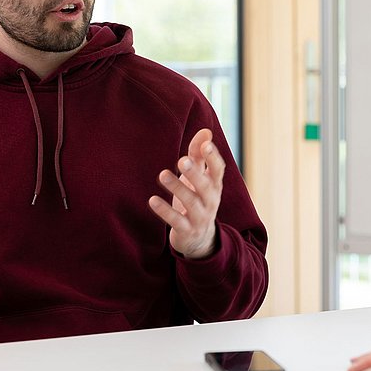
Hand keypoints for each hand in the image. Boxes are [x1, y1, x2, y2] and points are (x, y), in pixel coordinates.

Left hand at [148, 128, 223, 258]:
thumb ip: (200, 156)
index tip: (206, 144)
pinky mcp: (187, 231)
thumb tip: (206, 131)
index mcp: (214, 186)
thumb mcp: (200, 178)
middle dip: (195, 174)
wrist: (199, 239)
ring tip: (163, 175)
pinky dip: (165, 211)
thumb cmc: (197, 199)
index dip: (213, 157)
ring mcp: (199, 217)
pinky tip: (152, 200)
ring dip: (177, 188)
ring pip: (191, 203)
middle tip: (182, 160)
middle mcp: (210, 201)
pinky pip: (177, 221)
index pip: (218, 170)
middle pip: (206, 187)